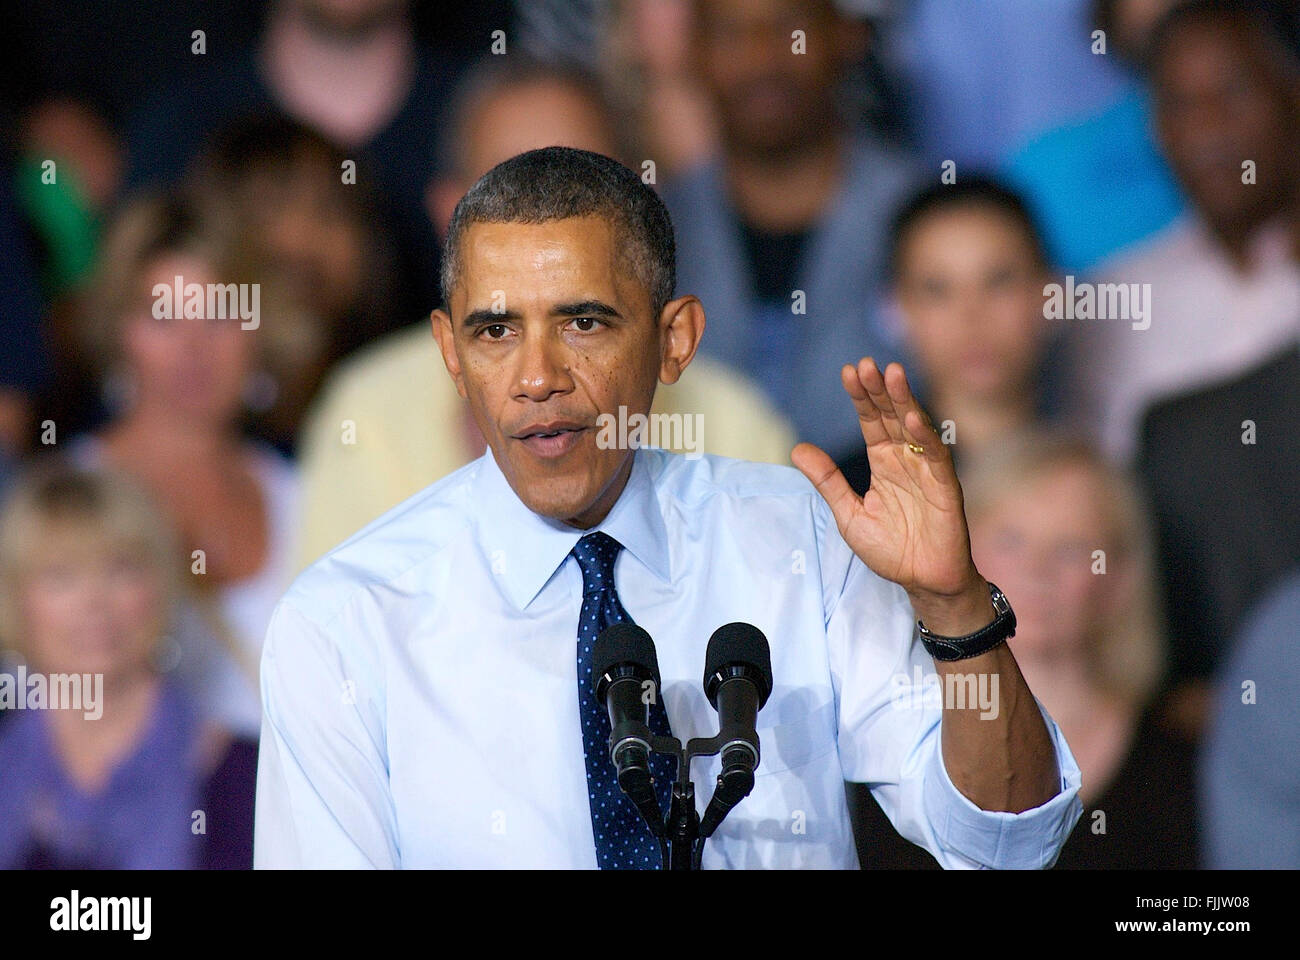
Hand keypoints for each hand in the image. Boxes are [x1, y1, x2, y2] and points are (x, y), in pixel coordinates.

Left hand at [792, 358, 990, 631]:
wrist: (923, 582)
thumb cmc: (891, 549)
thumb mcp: (848, 514)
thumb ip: (827, 481)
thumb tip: (796, 448)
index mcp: (883, 463)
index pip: (871, 421)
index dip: (861, 397)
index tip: (849, 371)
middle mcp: (906, 460)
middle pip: (891, 416)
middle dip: (879, 390)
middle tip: (865, 364)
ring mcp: (927, 471)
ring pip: (915, 428)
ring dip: (904, 401)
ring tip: (892, 374)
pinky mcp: (945, 488)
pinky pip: (935, 458)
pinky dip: (925, 437)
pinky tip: (912, 417)